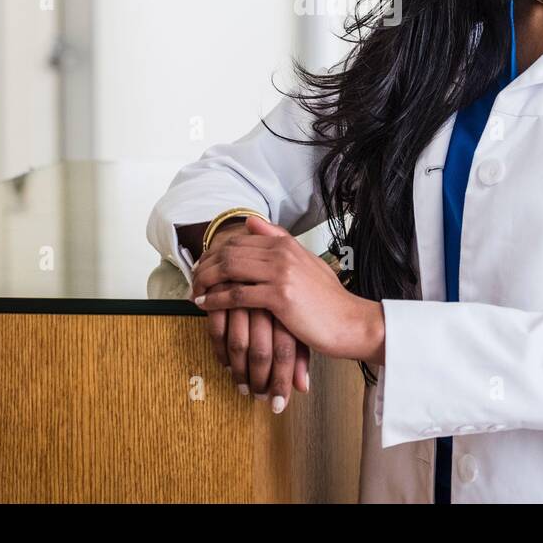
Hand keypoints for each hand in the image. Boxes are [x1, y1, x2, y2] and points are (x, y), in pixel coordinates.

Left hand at [200, 225, 309, 411]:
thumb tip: (251, 220)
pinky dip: (216, 300)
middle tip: (193, 279)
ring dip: (206, 281)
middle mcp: (282, 253)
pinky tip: (206, 306)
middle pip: (230, 252)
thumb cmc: (327, 299)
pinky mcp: (279, 297)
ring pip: (229, 270)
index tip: (202, 265)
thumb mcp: (305, 261)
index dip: (215, 252)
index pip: (239, 240)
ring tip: (194, 292)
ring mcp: (281, 273)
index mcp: (286, 243)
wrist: (350, 321)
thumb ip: (279, 240)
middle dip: (205, 266)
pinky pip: (236, 295)